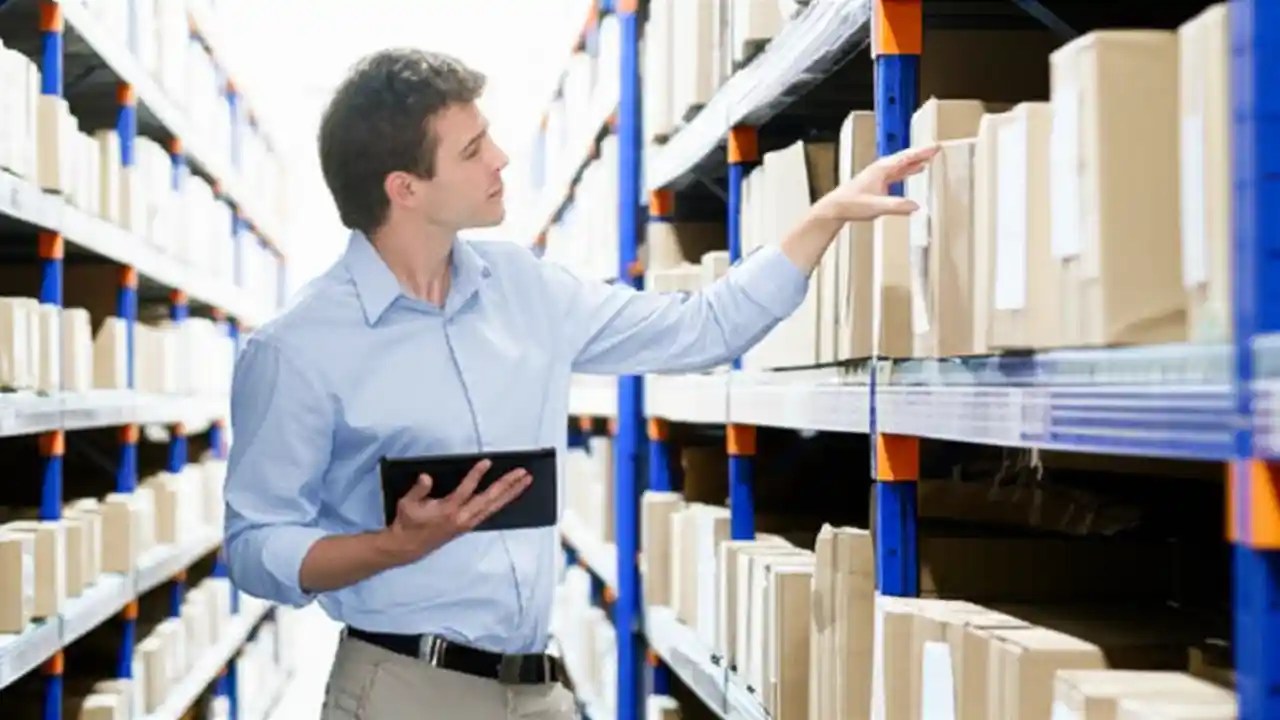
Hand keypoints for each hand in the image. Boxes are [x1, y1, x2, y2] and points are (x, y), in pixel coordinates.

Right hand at [380, 459, 531, 565]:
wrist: (408, 547)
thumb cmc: (408, 522)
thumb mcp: (407, 504)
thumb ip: (418, 490)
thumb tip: (426, 477)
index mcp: (448, 511)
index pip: (466, 490)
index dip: (476, 475)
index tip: (487, 462)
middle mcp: (463, 518)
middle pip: (489, 499)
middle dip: (507, 484)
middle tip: (522, 472)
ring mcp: (469, 523)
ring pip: (494, 506)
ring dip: (511, 493)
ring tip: (526, 480)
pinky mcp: (470, 525)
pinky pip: (491, 512)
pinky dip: (503, 502)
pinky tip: (512, 494)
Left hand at [809, 144, 939, 221]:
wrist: (835, 208)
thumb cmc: (852, 205)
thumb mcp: (876, 207)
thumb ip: (896, 206)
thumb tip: (916, 206)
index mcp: (881, 169)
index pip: (906, 158)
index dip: (922, 152)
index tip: (936, 147)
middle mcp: (881, 169)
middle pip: (905, 158)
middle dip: (921, 153)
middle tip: (936, 149)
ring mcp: (879, 175)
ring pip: (901, 164)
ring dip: (915, 161)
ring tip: (930, 157)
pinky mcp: (877, 182)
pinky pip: (897, 173)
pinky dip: (908, 170)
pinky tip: (914, 171)